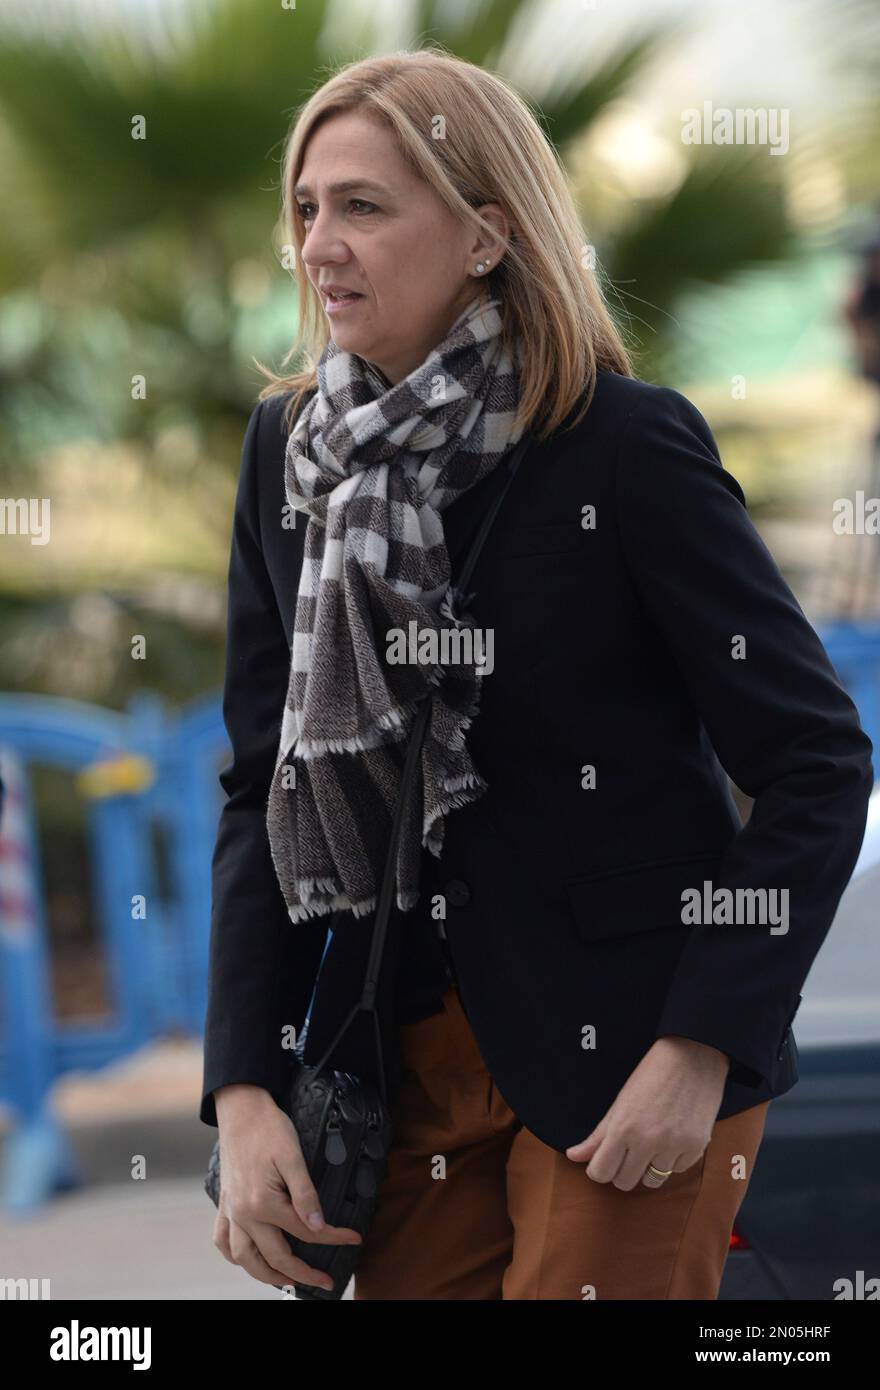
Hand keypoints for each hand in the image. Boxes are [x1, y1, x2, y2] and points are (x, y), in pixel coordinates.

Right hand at [211, 1084, 361, 1293]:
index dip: (333, 1238)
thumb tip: (318, 1227)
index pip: (306, 1232)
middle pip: (276, 1256)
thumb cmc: (270, 1129)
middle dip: (303, 1274)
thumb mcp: (293, 1157)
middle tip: (325, 1282)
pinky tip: (248, 1260)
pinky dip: (235, 1257)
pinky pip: (223, 1241)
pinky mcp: (224, 1204)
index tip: (354, 1239)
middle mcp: (244, 1214)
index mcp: (263, 1204)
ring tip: (289, 1282)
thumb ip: (306, 1195)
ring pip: (245, 1259)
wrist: (241, 1109)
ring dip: (266, 1275)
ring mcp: (231, 1211)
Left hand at [564, 1036, 730, 1190]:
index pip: (601, 1173)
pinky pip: (677, 1170)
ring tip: (651, 1144)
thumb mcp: (620, 1102)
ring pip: (653, 1181)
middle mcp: (648, 1141)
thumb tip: (573, 1156)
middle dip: (622, 1170)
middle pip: (625, 1182)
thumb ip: (597, 1135)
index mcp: (623, 1128)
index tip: (604, 1159)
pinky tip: (673, 1137)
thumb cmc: (652, 1075)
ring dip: (649, 1168)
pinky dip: (672, 1159)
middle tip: (628, 1150)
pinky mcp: (696, 1147)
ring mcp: (674, 1146)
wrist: (692, 1057)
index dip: (599, 1168)